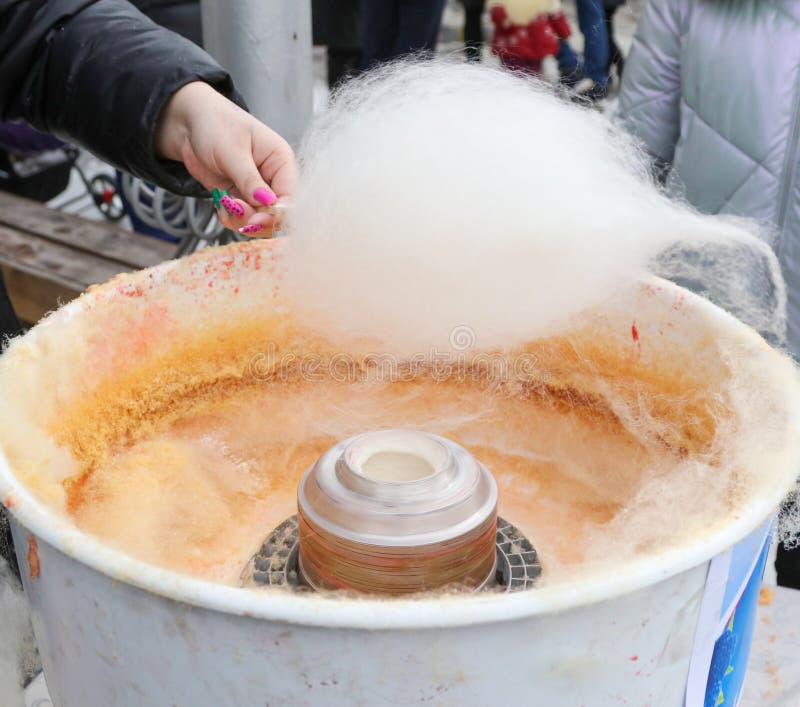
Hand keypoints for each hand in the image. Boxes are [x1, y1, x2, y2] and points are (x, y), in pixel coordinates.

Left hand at [155, 81, 294, 235]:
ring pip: (258, 219)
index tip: (256, 219)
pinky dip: (230, 217)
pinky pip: (242, 218)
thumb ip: (250, 180)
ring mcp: (256, 189)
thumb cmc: (214, 124)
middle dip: (256, 218)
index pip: (289, 196)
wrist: (186, 123)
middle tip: (235, 210)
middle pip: (276, 213)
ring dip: (241, 219)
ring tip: (224, 203)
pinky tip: (220, 204)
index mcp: (281, 161)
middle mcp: (273, 177)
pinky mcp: (240, 196)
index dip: (276, 213)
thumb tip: (268, 204)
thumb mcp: (232, 151)